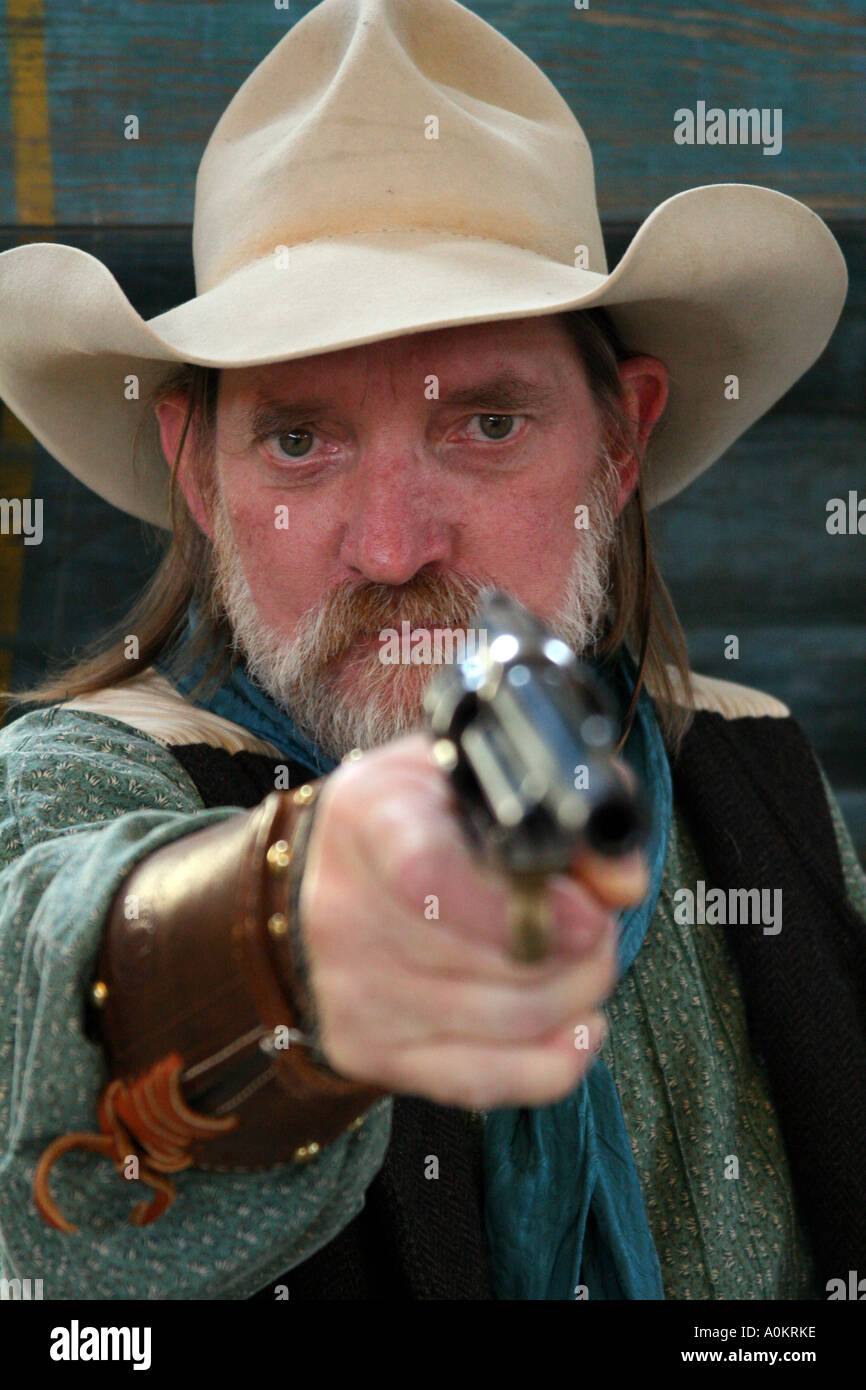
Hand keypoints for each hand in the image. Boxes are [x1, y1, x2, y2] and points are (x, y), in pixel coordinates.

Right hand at [297, 734, 647, 1110]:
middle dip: (580, 947)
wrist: (318, 878)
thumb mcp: (472, 775)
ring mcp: (352, 990)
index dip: (518, 908)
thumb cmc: (410, 817)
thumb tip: (622, 881)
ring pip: (504, 1021)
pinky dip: (553, 1062)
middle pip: (490, 961)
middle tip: (598, 923)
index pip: (428, 876)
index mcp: (365, 819)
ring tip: (587, 960)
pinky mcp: (366, 1052)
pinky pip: (483, 1080)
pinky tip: (579, 1027)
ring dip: (577, 993)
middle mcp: (344, 909)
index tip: (587, 912)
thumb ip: (560, 804)